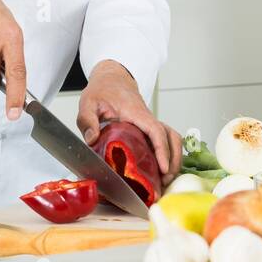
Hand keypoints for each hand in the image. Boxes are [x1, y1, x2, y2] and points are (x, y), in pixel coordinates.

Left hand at [77, 60, 183, 182]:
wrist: (111, 80)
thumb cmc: (102, 91)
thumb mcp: (89, 103)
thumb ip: (88, 120)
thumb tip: (92, 140)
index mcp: (136, 113)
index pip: (156, 130)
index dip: (162, 150)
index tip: (163, 167)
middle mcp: (148, 118)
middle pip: (172, 137)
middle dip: (173, 160)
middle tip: (165, 181)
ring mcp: (150, 124)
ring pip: (173, 139)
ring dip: (174, 158)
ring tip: (165, 180)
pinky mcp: (149, 129)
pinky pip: (165, 141)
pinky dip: (168, 155)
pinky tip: (161, 171)